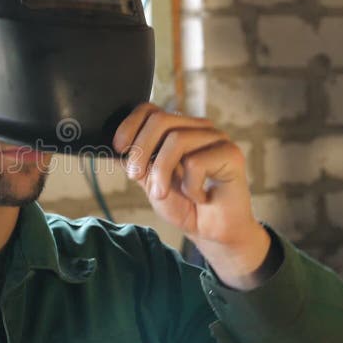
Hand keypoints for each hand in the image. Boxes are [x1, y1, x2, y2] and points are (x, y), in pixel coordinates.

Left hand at [112, 103, 270, 290]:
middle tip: (135, 176)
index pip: (149, 110)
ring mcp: (217, 138)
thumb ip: (135, 162)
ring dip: (161, 172)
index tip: (118, 148)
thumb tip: (111, 148)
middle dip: (140, 150)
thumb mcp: (149, 181)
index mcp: (178, 129)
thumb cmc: (183, 205)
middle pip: (161, 119)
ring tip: (162, 193)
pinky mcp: (232, 154)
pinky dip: (190, 186)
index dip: (129, 125)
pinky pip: (197, 162)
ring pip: (177, 139)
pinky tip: (198, 197)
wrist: (211, 232)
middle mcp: (198, 128)